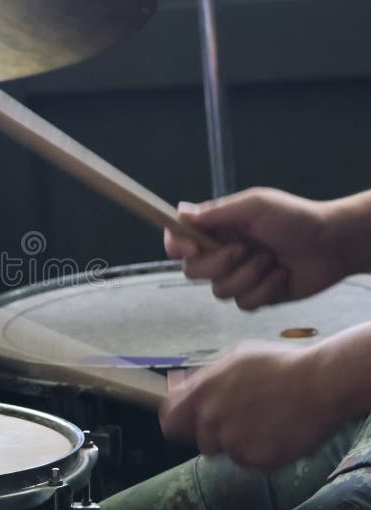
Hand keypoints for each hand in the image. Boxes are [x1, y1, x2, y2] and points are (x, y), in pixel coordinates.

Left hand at [160, 344, 338, 471]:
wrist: (320, 383)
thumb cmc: (278, 364)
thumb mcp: (234, 358)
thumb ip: (202, 376)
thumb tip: (175, 385)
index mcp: (202, 392)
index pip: (171, 421)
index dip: (179, 424)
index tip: (188, 424)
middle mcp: (212, 419)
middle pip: (202, 441)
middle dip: (217, 434)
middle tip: (243, 419)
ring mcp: (234, 441)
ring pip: (228, 452)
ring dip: (241, 443)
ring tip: (266, 422)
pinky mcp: (257, 460)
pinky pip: (252, 462)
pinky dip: (262, 453)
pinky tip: (278, 432)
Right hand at [165, 187, 350, 309]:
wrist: (333, 245)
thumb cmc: (296, 218)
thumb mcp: (255, 206)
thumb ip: (216, 212)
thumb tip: (180, 213)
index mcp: (217, 228)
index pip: (178, 239)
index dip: (176, 245)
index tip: (192, 247)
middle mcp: (221, 252)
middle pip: (192, 270)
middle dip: (219, 263)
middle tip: (246, 249)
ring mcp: (237, 275)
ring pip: (219, 291)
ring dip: (249, 275)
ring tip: (272, 260)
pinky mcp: (255, 295)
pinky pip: (243, 303)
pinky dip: (265, 289)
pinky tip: (281, 275)